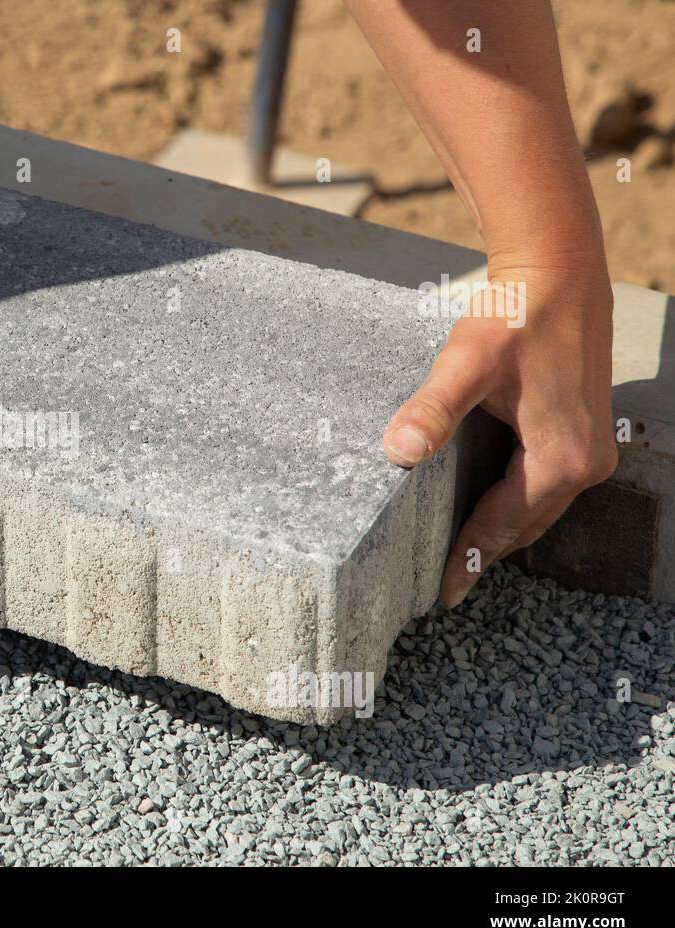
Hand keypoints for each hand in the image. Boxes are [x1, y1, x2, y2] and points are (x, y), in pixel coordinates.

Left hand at [382, 261, 616, 606]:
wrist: (558, 268)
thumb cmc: (513, 314)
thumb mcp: (464, 364)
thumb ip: (432, 410)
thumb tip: (398, 452)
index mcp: (559, 458)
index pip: (504, 527)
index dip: (467, 561)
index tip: (440, 595)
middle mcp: (585, 462)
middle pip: (526, 527)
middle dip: (484, 554)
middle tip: (443, 584)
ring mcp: (591, 446)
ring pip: (539, 508)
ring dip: (501, 531)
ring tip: (459, 555)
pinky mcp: (584, 428)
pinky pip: (547, 485)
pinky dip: (517, 503)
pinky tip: (486, 506)